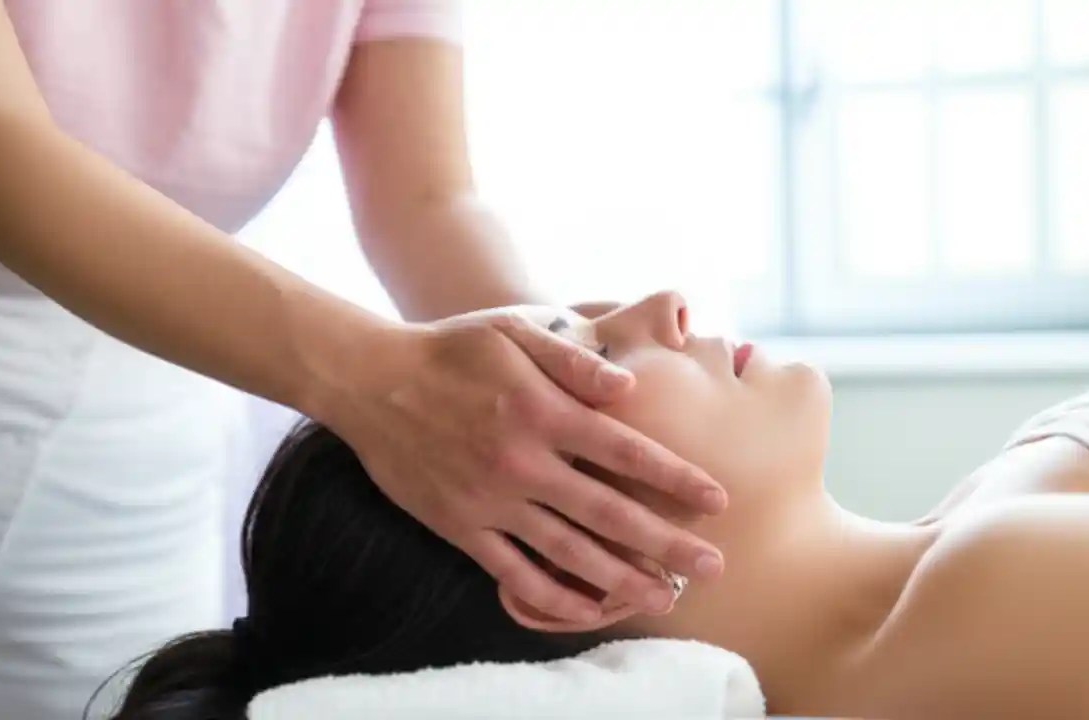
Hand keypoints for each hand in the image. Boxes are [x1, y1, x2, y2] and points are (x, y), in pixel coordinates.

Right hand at [329, 308, 727, 622]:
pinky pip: (513, 573)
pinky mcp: (461, 527)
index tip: (717, 501)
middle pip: (609, 514)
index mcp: (542, 411)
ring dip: (621, 580)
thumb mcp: (514, 332)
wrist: (371, 381)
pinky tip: (586, 611)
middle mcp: (522, 462)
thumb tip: (629, 389)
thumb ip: (574, 361)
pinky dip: (552, 598)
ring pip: (569, 552)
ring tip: (664, 598)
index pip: (626, 453)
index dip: (676, 479)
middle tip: (712, 567)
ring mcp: (490, 501)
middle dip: (666, 544)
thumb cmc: (452, 349)